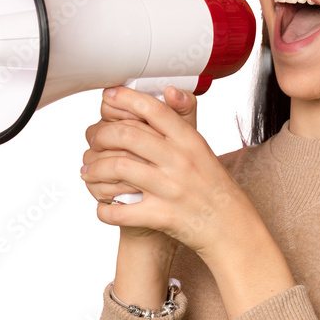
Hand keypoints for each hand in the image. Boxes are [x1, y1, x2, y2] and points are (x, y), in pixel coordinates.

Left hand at [79, 84, 252, 260]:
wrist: (232, 228)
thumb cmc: (215, 188)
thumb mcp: (203, 150)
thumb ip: (183, 123)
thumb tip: (169, 91)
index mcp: (190, 142)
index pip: (154, 110)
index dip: (125, 98)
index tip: (108, 96)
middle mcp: (181, 162)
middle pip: (128, 135)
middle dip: (101, 135)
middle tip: (93, 141)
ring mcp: (171, 189)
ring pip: (118, 168)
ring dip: (94, 169)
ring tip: (88, 172)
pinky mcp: (163, 216)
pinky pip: (121, 212)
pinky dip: (104, 210)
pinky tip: (102, 207)